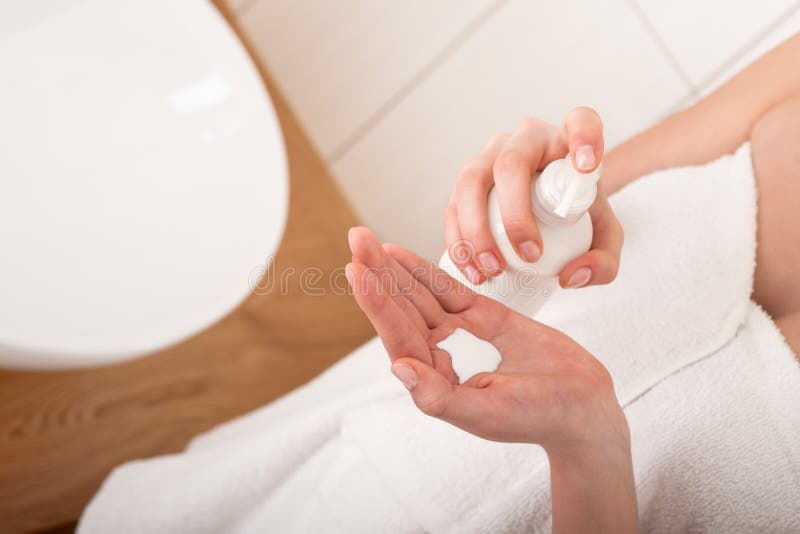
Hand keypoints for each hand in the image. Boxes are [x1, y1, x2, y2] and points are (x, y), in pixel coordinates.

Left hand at [347, 227, 636, 531]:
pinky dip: (424, 271)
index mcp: (434, 382)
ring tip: (367, 240)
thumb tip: (400, 368)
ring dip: (394, 269)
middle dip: (377, 275)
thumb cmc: (538, 417)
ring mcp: (460, 335)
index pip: (399, 337)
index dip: (377, 304)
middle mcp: (439, 357)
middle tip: (356, 238)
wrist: (582, 407)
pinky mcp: (483, 318)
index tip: (356, 270)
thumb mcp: (487, 413)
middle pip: (401, 310)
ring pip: (419, 297)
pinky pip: (447, 290)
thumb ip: (440, 397)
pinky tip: (399, 255)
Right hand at [445, 108, 622, 289]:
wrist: (547, 218)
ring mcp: (489, 156)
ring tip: (493, 269)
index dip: (584, 136)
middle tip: (530, 256)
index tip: (588, 165)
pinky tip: (472, 269)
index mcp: (567, 142)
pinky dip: (458, 240)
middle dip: (515, 214)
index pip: (580, 121)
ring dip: (477, 229)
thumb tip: (570, 276)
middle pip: (511, 163)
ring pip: (471, 180)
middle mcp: (526, 141)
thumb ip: (604, 263)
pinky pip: (452, 205)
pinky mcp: (465, 181)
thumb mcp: (602, 241)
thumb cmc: (577, 218)